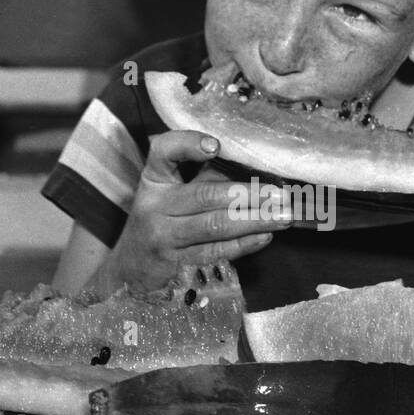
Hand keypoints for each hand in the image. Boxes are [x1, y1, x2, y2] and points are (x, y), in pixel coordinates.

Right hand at [103, 130, 292, 292]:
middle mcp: (155, 205)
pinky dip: (243, 244)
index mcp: (154, 178)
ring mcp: (163, 236)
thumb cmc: (161, 222)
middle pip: (204, 195)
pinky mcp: (176, 263)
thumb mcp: (172, 194)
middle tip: (280, 194)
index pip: (164, 151)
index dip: (189, 144)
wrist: (130, 269)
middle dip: (248, 193)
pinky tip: (265, 236)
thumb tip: (254, 170)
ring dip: (254, 220)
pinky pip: (215, 252)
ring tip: (283, 216)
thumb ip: (204, 178)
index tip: (216, 146)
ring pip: (214, 225)